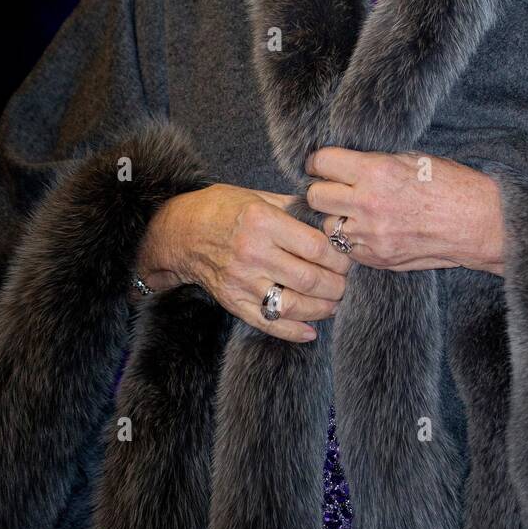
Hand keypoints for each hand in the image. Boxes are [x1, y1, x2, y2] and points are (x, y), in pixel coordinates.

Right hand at [133, 183, 352, 340]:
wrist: (180, 233)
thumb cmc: (221, 209)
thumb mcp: (258, 196)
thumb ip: (293, 208)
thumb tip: (327, 216)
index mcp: (263, 222)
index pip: (315, 246)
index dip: (338, 257)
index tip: (347, 259)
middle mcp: (253, 253)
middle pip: (309, 278)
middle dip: (336, 285)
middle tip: (345, 284)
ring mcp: (242, 281)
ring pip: (293, 305)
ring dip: (321, 309)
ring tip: (333, 303)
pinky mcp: (233, 302)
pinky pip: (268, 323)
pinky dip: (293, 332)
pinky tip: (311, 331)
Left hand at [304, 147, 504, 274]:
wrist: (476, 222)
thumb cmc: (450, 184)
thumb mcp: (411, 159)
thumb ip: (374, 162)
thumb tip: (346, 163)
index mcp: (376, 170)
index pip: (322, 163)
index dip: (319, 162)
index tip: (320, 165)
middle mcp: (368, 203)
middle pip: (316, 197)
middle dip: (322, 190)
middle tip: (333, 188)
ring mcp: (371, 236)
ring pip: (328, 227)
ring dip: (336, 218)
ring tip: (353, 212)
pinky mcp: (377, 259)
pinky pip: (347, 250)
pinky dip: (352, 241)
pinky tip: (369, 231)